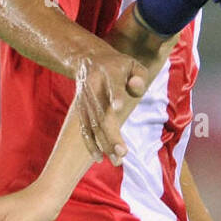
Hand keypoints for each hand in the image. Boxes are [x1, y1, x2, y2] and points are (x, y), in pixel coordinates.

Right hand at [74, 46, 147, 164]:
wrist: (89, 59)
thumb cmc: (119, 66)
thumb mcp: (133, 65)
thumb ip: (139, 75)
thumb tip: (137, 86)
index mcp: (108, 73)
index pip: (112, 85)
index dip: (114, 95)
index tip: (118, 107)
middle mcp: (94, 88)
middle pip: (101, 113)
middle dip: (111, 134)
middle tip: (123, 152)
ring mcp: (85, 100)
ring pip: (92, 125)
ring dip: (103, 144)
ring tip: (117, 161)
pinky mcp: (81, 110)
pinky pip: (84, 129)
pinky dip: (90, 144)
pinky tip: (100, 159)